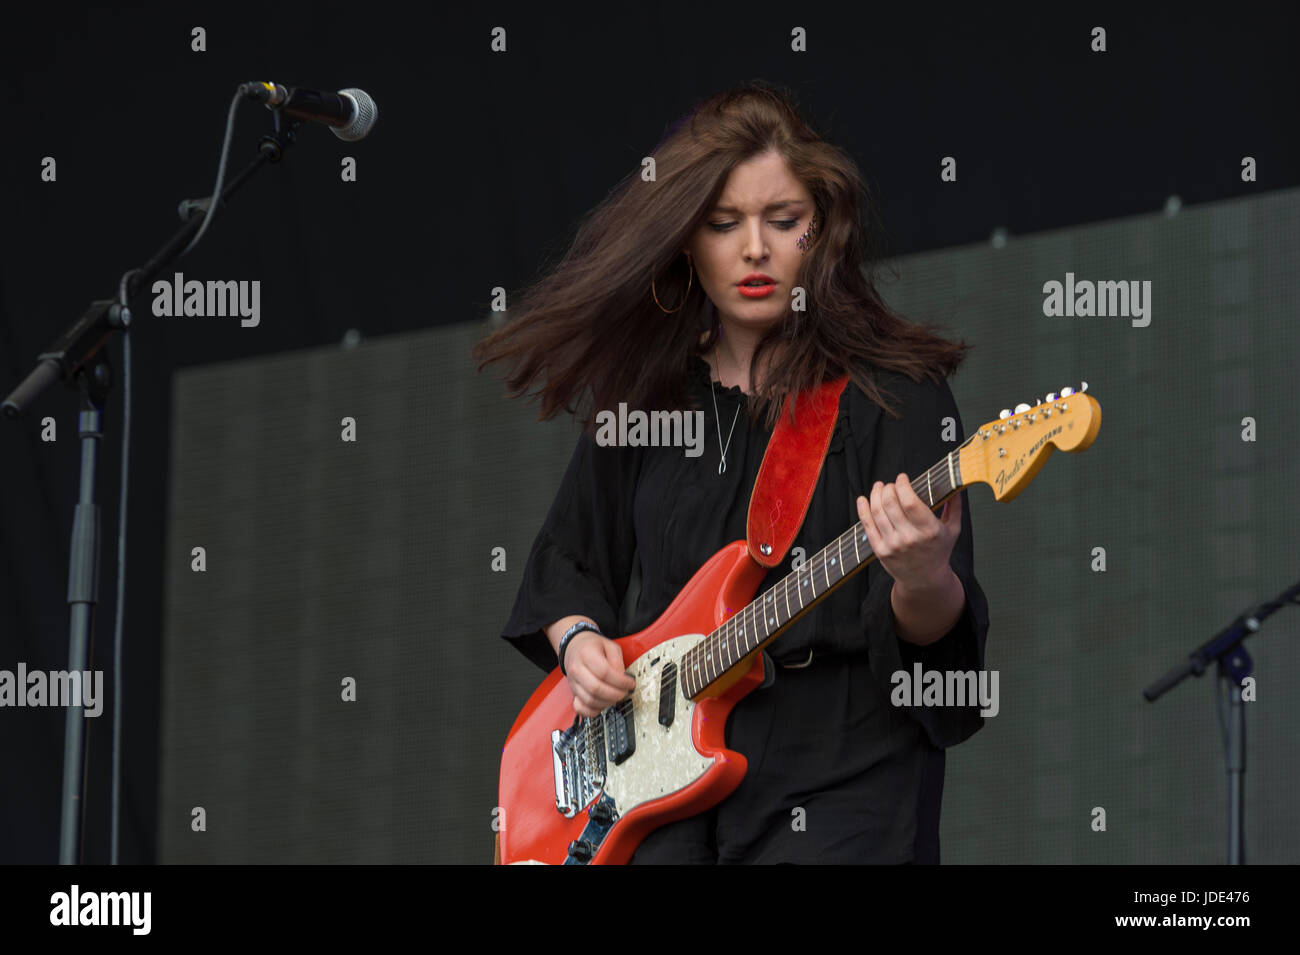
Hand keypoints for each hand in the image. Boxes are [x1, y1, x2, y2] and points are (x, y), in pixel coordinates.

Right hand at [564, 631, 635, 717]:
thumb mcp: (610, 646)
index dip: (621, 681)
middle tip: (625, 692)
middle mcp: (576, 669)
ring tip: (617, 697)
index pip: (605, 672)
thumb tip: (622, 678)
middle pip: (596, 688)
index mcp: (586, 654)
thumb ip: (617, 661)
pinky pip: (580, 708)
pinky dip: (593, 711)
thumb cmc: (592, 646)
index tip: (630, 683)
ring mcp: (573, 682)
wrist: (574, 647)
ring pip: (590, 700)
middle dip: (616, 694)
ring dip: (607, 703)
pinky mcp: (573, 692)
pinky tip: (603, 705)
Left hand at [856, 472, 960, 592]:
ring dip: (875, 494)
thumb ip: (955, 506)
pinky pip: (867, 525)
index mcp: (929, 530)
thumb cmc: (940, 551)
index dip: (902, 485)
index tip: (902, 478)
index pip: (910, 501)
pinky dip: (863, 509)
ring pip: (877, 512)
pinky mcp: (880, 551)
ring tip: (879, 487)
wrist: (925, 580)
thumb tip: (956, 485)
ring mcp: (893, 545)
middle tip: (891, 485)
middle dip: (888, 488)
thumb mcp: (953, 529)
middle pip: (890, 503)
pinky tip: (863, 499)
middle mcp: (910, 538)